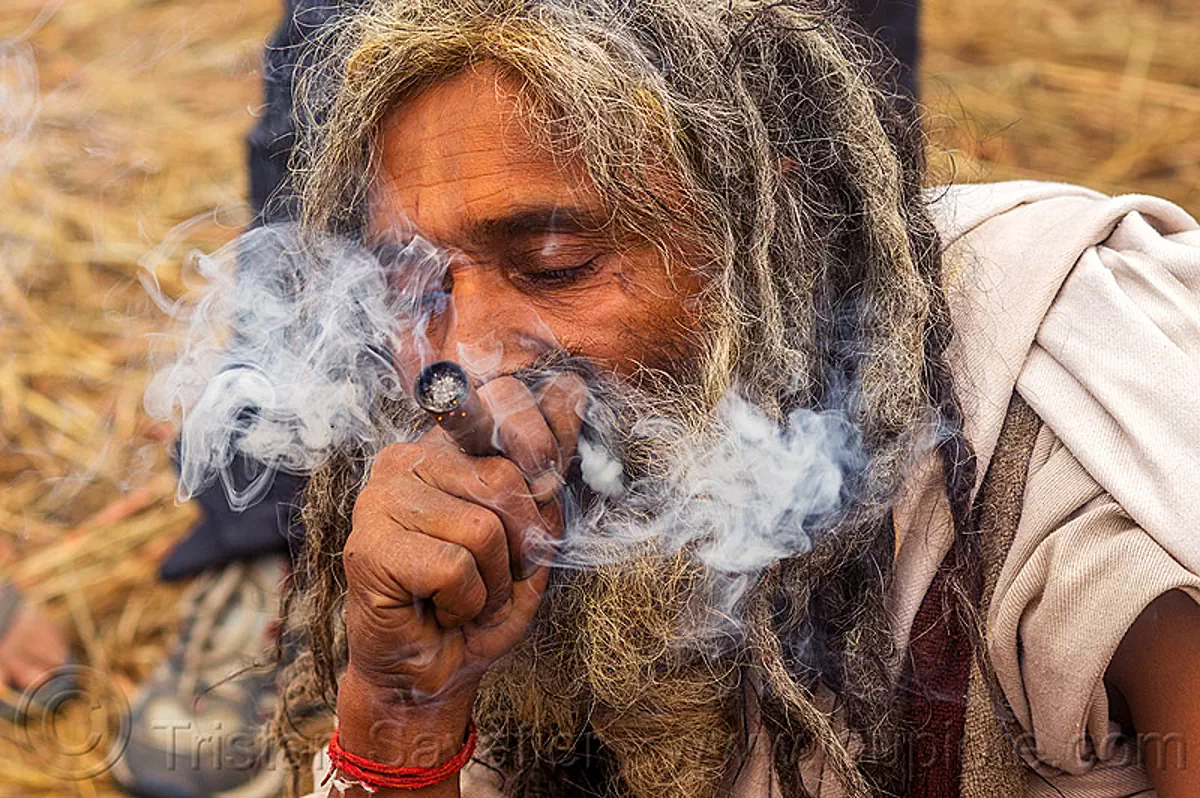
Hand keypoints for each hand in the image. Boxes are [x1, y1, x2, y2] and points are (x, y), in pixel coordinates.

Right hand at [337, 372, 586, 765]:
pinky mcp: (369, 545)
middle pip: (506, 478)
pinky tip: (440, 610)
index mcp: (446, 443)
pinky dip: (466, 603)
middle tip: (495, 575)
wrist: (437, 671)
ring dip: (492, 582)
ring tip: (465, 596)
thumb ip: (548, 464)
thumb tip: (575, 388)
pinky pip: (454, 567)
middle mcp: (407, 456)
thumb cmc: (483, 599)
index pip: (504, 399)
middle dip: (520, 545)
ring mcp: (381, 497)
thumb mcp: (534, 529)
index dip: (542, 449)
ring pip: (483, 529)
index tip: (541, 496)